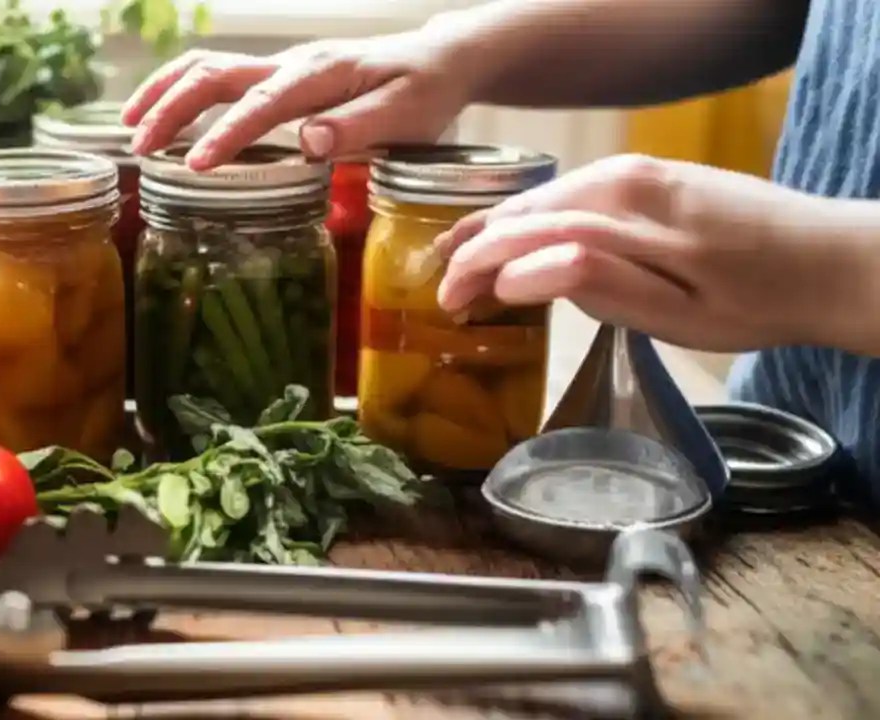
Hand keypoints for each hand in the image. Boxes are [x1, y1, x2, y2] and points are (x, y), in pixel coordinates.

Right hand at [121, 20, 481, 169]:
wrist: (438, 60)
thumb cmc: (425, 93)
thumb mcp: (407, 115)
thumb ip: (358, 126)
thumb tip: (307, 139)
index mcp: (321, 75)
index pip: (263, 103)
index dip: (226, 133)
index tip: (195, 165)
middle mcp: (293, 64)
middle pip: (216, 73)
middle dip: (172, 107)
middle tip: (141, 146)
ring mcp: (283, 67)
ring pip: (210, 66)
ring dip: (166, 92)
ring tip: (130, 125)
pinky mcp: (280, 77)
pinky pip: (221, 75)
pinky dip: (183, 90)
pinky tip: (163, 113)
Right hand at [436, 154, 874, 353]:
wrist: (823, 258)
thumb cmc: (753, 302)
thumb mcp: (678, 316)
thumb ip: (598, 287)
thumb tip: (519, 273)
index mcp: (629, 220)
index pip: (526, 237)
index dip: (478, 269)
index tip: (448, 305)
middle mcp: (623, 180)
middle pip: (525, 209)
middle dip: (472, 246)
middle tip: (438, 288)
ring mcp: (633, 170)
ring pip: (541, 194)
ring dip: (494, 226)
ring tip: (457, 257)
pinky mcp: (643, 170)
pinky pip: (565, 187)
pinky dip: (528, 212)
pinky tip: (513, 232)